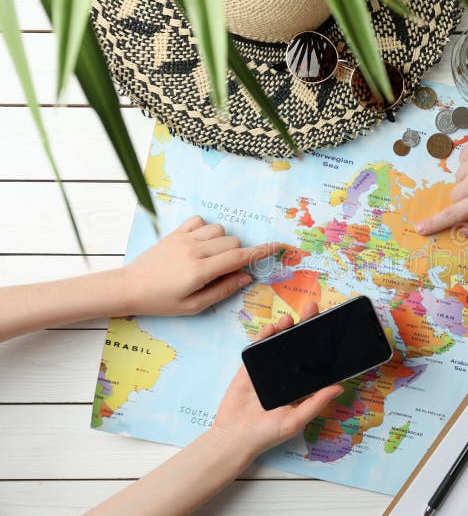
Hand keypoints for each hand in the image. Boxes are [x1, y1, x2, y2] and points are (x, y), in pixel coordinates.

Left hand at [119, 215, 277, 315]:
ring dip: (222, 242)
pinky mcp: (175, 232)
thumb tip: (246, 277)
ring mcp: (184, 238)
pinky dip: (206, 230)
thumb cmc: (162, 302)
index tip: (277, 245)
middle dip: (237, 254)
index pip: (239, 257)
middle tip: (223, 271)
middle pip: (233, 242)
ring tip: (210, 258)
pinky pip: (201, 221)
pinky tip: (198, 244)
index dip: (261, 252)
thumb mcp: (193, 306)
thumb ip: (222, 291)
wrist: (129, 287)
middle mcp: (195, 250)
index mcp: (200, 271)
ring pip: (220, 230)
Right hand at [211, 301, 342, 457]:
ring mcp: (268, 369)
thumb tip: (339, 387)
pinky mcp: (250, 367)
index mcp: (301, 386)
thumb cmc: (266, 434)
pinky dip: (264, 336)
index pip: (315, 360)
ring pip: (279, 342)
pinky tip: (271, 328)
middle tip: (312, 309)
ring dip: (285, 327)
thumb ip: (316, 402)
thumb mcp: (296, 420)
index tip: (331, 326)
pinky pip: (258, 347)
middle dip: (305, 325)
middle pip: (299, 345)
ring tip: (289, 319)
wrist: (233, 437)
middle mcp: (287, 374)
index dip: (323, 343)